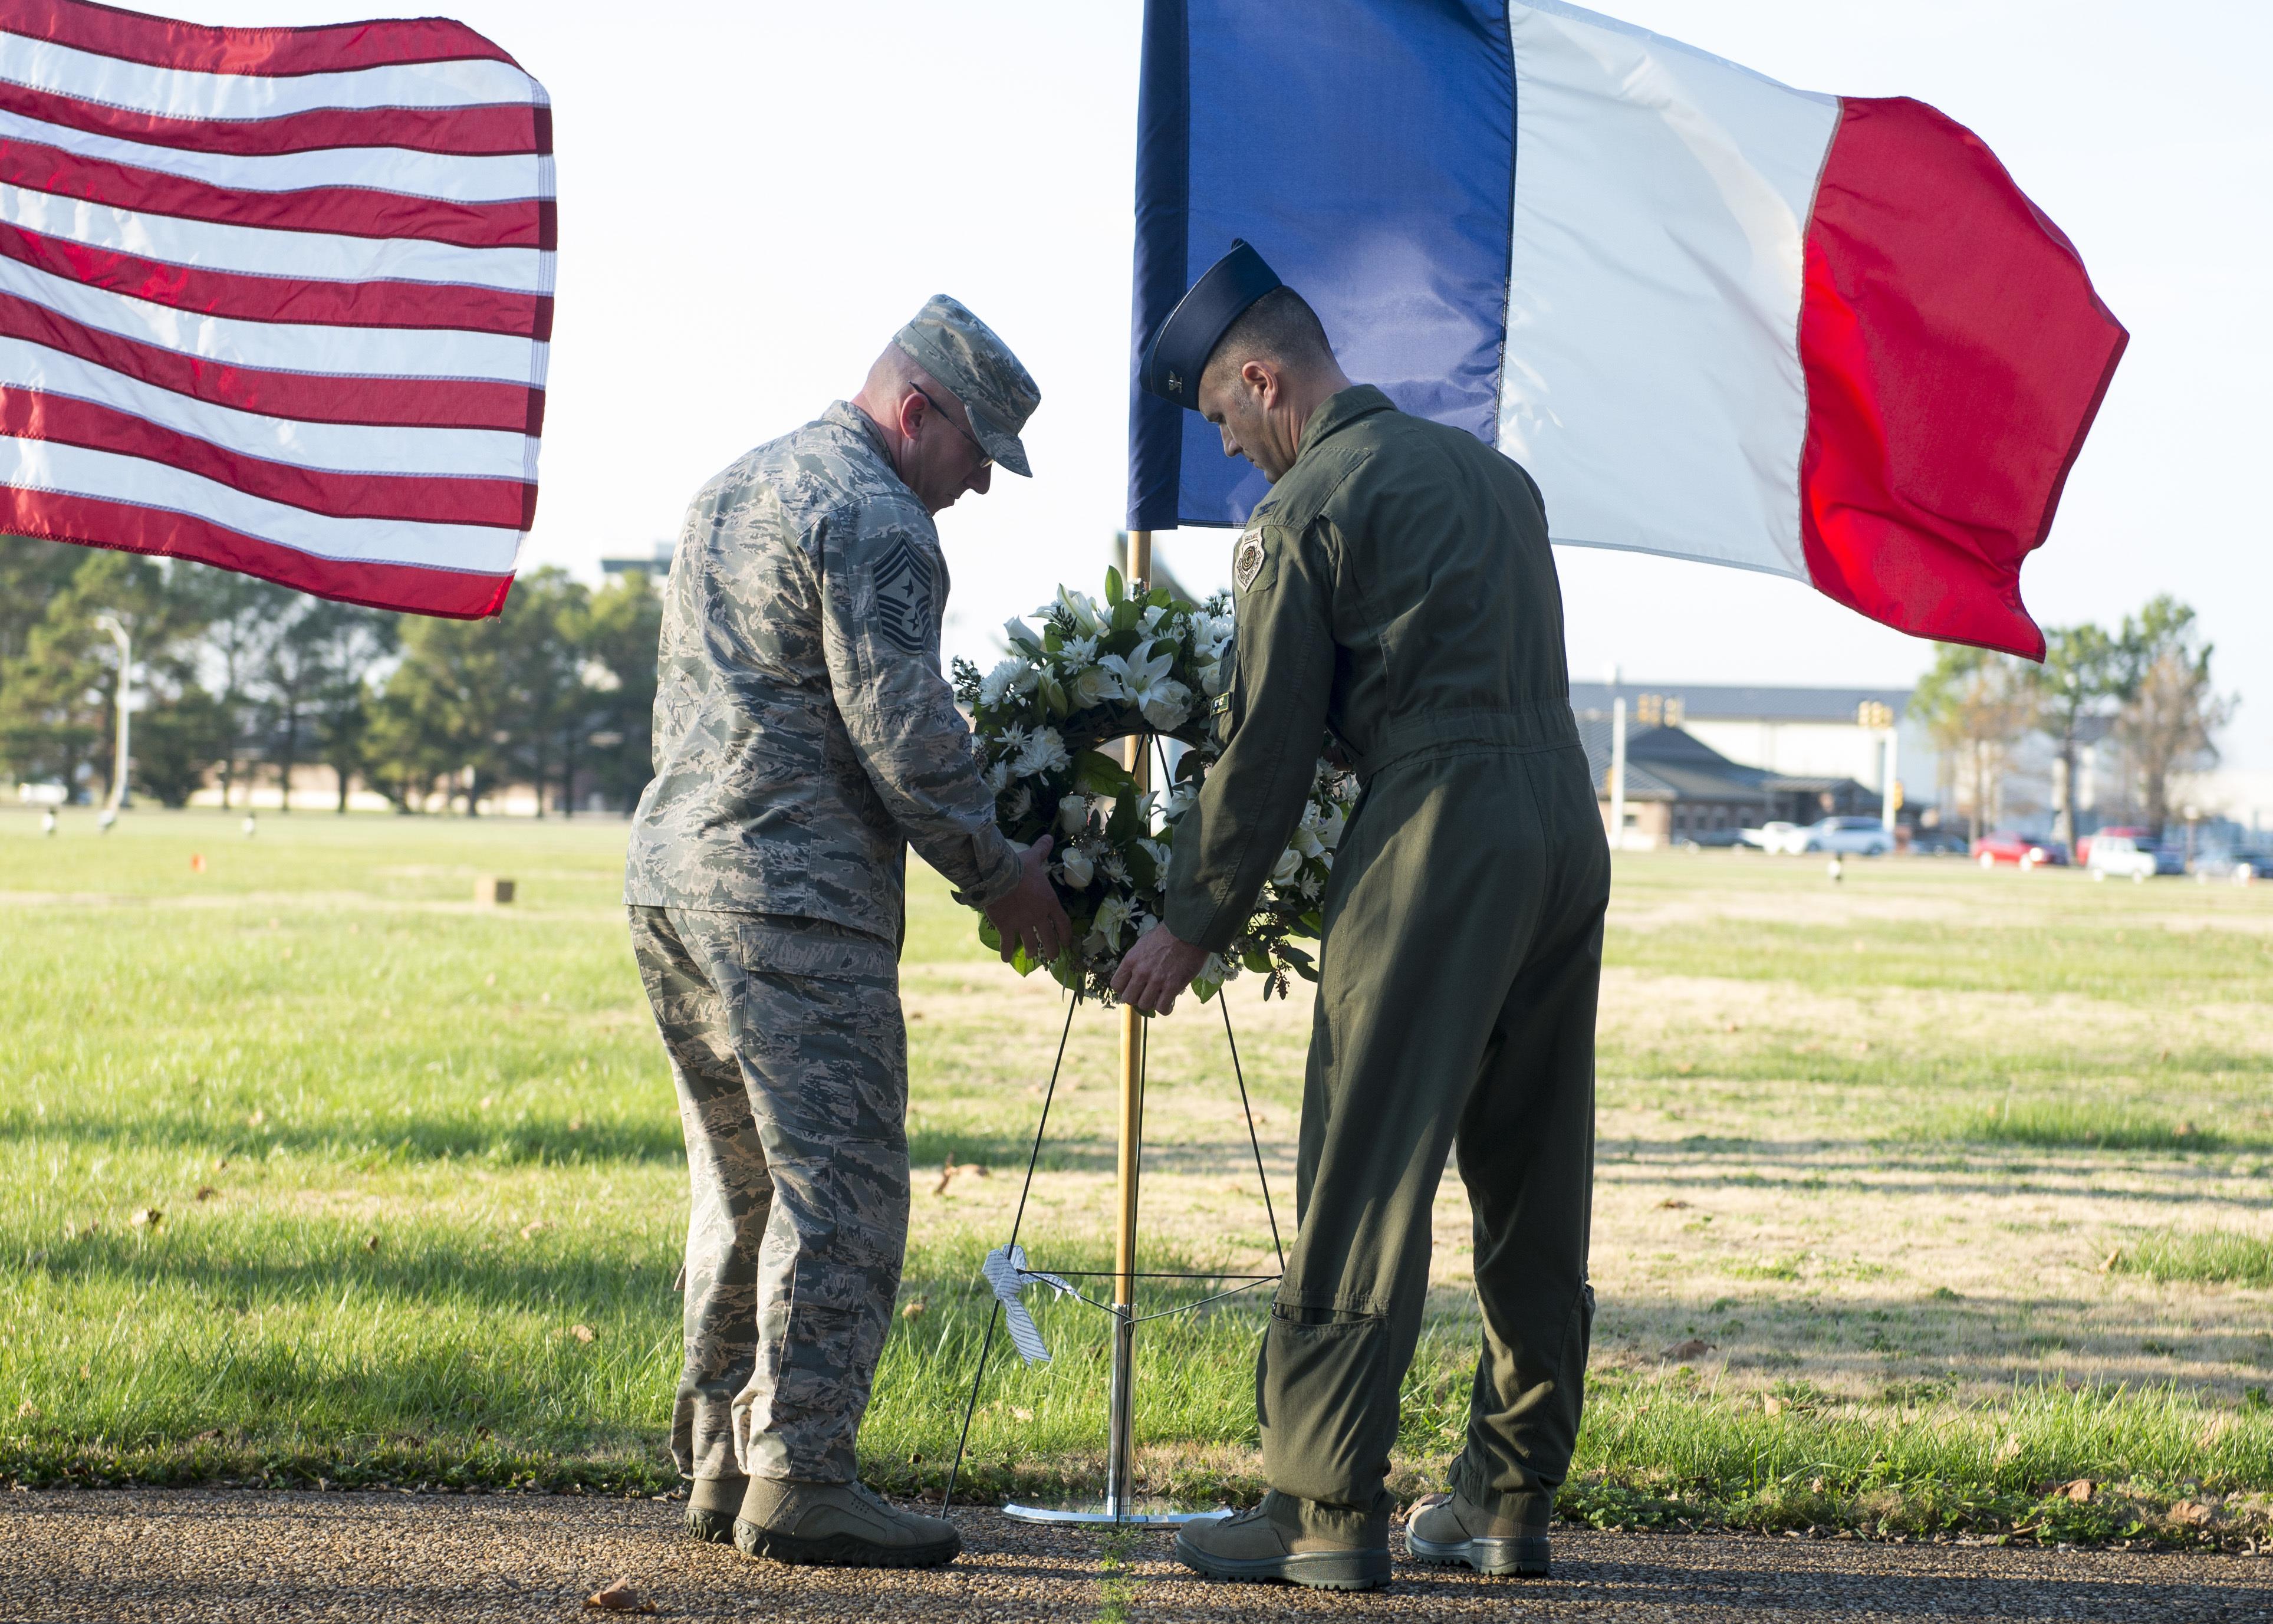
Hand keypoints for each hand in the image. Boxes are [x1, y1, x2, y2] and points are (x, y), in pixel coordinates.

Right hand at [985, 836, 1072, 965]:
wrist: (997, 876)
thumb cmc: (1018, 867)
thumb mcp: (1033, 858)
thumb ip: (1042, 850)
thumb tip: (1049, 837)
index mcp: (1049, 902)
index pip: (1063, 923)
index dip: (1065, 934)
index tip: (1066, 942)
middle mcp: (1039, 917)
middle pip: (1049, 939)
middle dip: (1052, 949)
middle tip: (1052, 956)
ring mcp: (1023, 924)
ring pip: (1031, 944)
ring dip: (1032, 951)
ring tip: (1031, 956)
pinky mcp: (1007, 927)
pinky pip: (1008, 943)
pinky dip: (1007, 952)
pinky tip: (1006, 959)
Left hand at [1111, 922, 1209, 1015]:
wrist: (1189, 931)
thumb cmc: (1167, 935)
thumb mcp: (1143, 944)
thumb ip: (1136, 960)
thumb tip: (1134, 975)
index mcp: (1131, 960)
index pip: (1116, 985)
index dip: (1124, 989)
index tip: (1133, 988)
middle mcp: (1141, 971)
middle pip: (1128, 998)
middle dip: (1137, 998)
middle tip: (1146, 994)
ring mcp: (1156, 980)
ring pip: (1144, 1005)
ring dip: (1151, 1004)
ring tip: (1158, 999)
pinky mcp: (1172, 986)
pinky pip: (1162, 1008)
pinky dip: (1165, 1009)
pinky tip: (1169, 1004)